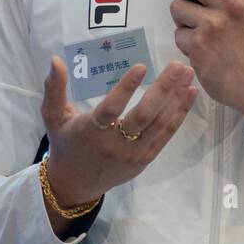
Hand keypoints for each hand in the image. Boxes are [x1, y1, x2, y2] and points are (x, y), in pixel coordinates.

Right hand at [40, 56, 197, 208]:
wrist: (76, 184)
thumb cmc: (66, 143)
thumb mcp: (53, 117)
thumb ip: (54, 89)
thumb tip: (55, 59)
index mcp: (91, 132)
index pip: (111, 108)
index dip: (126, 88)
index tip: (142, 66)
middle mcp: (115, 144)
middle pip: (144, 115)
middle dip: (164, 89)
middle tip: (177, 65)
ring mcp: (134, 153)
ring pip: (160, 123)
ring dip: (177, 97)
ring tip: (187, 72)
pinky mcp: (147, 158)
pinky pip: (167, 133)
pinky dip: (180, 112)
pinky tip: (190, 92)